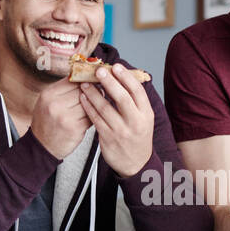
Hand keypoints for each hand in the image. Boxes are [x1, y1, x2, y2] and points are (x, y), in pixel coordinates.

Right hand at [30, 76, 91, 158]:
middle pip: (82, 90)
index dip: (83, 80)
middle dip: (91, 91)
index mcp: (48, 94)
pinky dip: (94, 115)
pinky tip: (92, 116)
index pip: (72, 80)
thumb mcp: (48, 101)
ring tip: (95, 104)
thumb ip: (64, 89)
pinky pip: (91, 116)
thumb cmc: (46, 122)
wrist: (42, 146)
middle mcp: (54, 105)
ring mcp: (65, 117)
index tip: (91, 80)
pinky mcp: (75, 128)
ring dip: (94, 104)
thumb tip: (85, 78)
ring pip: (88, 103)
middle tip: (98, 91)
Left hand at [79, 64, 154, 178]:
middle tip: (98, 70)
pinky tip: (83, 98)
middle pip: (122, 97)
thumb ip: (135, 101)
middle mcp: (135, 122)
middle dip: (109, 82)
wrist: (136, 164)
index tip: (116, 66)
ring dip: (93, 93)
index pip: (137, 91)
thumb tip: (123, 76)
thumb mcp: (144, 118)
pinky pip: (96, 120)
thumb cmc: (138, 136)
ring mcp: (121, 131)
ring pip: (105, 108)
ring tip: (85, 83)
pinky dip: (88, 107)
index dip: (126, 77)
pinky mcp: (108, 139)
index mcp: (146, 114)